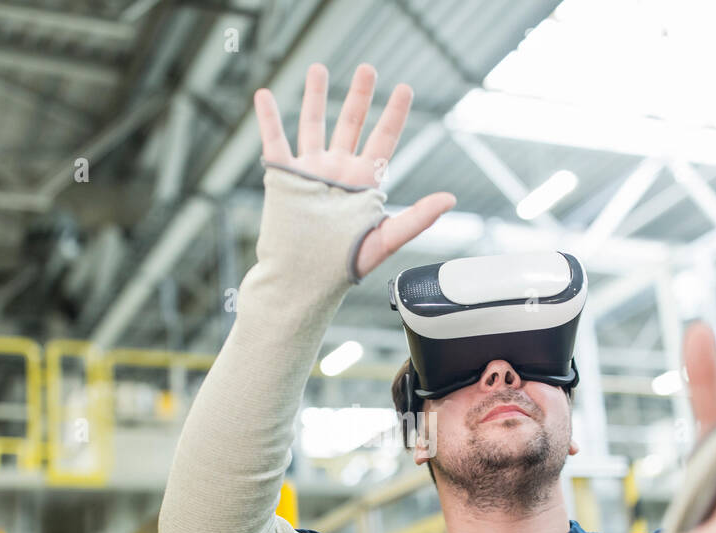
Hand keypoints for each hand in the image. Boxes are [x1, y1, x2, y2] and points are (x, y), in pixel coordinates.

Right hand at [253, 62, 456, 277]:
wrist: (302, 280)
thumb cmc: (343, 266)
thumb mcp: (384, 240)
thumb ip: (417, 218)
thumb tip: (450, 199)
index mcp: (364, 183)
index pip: (383, 140)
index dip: (394, 114)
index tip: (404, 88)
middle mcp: (338, 171)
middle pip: (351, 124)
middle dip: (359, 96)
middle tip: (368, 69)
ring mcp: (311, 172)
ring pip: (313, 125)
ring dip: (315, 96)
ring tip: (317, 68)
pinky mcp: (284, 177)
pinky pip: (275, 141)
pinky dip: (269, 118)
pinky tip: (265, 95)